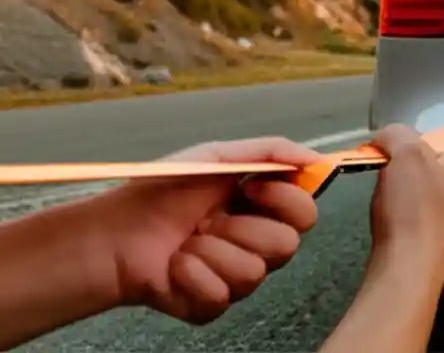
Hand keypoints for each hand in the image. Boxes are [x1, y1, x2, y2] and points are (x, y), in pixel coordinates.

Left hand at [88, 137, 321, 323]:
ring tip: (186, 241)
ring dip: (211, 251)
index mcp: (260, 209)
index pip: (306, 213)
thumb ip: (271, 151)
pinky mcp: (210, 305)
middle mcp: (254, 245)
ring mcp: (233, 278)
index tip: (251, 187)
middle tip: (208, 218)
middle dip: (243, 228)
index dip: (286, 201)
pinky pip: (222, 296)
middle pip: (287, 246)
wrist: (111, 232)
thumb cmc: (158, 192)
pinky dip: (192, 275)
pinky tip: (174, 265)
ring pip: (254, 273)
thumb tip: (319, 158)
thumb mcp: (216, 155)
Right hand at [366, 124, 443, 279]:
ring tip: (385, 207)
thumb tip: (386, 138)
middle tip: (384, 183)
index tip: (388, 159)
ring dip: (395, 196)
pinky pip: (410, 220)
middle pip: (424, 172)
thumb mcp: (407, 153)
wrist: (405, 270)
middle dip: (399, 174)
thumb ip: (397, 134)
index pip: (435, 147)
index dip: (406, 149)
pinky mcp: (433, 247)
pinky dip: (395, 218)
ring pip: (414, 196)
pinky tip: (388, 226)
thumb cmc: (413, 209)